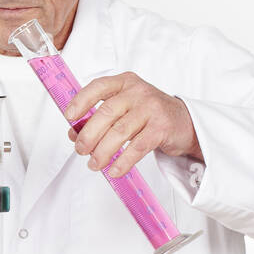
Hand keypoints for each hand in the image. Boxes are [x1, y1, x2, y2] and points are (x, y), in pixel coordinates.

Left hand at [63, 72, 201, 177]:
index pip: (98, 87)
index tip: (69, 117)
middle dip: (89, 135)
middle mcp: (137, 92)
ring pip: (120, 132)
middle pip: (106, 113)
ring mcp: (151, 109)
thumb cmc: (147, 115)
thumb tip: (73, 133)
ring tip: (94, 164)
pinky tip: (114, 170)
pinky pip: (138, 147)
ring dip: (103, 151)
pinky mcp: (162, 128)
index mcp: (124, 82)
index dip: (81, 101)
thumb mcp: (123, 109)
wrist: (184, 122)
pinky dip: (123, 161)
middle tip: (80, 150)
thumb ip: (99, 117)